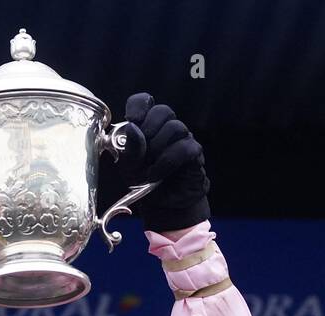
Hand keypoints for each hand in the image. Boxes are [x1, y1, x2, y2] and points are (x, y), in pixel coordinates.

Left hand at [114, 92, 210, 232]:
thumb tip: (132, 127)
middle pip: (163, 110)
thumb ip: (130, 147)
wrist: (163, 205)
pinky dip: (167, 162)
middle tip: (141, 151)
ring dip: (158, 149)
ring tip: (148, 169)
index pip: (145, 101)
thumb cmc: (145, 182)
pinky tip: (158, 174)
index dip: (138, 106)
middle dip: (149, 129)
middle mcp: (167, 128)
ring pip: (175, 127)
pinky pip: (185, 147)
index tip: (132, 121)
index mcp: (148, 125)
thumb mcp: (129, 166)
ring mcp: (183, 139)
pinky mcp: (195, 154)